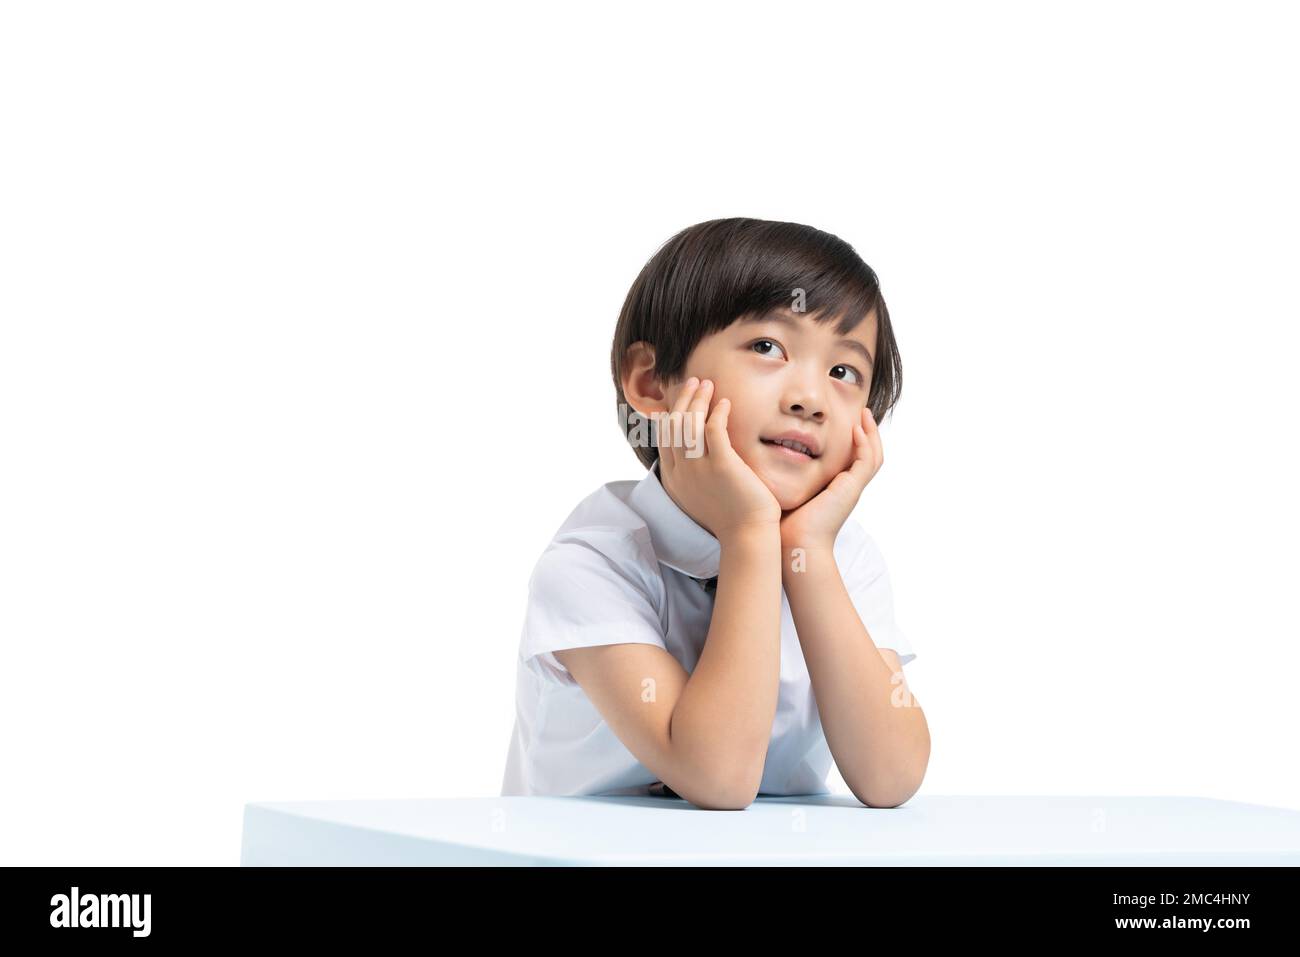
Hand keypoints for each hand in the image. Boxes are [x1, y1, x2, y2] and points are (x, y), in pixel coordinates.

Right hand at [657, 377, 781, 542]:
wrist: (746, 536)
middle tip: (694, 382)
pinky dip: (717, 412)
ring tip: (708, 384)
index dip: (671, 412)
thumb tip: (690, 456)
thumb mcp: (699, 495)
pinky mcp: (722, 466)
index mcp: (674, 479)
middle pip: (675, 424)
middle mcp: (681, 472)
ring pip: (691, 423)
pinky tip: (725, 403)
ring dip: (698, 399)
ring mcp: (699, 469)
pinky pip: (715, 430)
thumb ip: (691, 474)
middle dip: (683, 399)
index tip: (681, 398)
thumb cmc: (729, 517)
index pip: (665, 437)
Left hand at [779, 406, 883, 551]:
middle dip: (866, 433)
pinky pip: (866, 462)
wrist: (794, 545)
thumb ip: (781, 476)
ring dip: (871, 434)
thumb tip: (761, 459)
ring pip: (873, 456)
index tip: (843, 422)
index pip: (849, 460)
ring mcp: (851, 489)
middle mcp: (846, 488)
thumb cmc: (784, 524)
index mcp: (833, 489)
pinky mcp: (851, 489)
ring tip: (864, 414)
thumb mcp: (785, 492)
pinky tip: (856, 429)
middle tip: (861, 412)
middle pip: (867, 455)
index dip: (850, 441)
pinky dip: (865, 444)